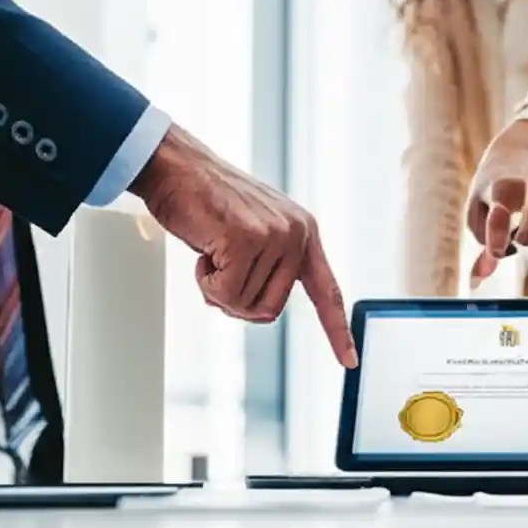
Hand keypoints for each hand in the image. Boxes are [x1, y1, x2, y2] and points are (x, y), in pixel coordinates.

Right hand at [130, 126, 356, 367]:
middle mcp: (297, 233)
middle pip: (272, 310)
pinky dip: (206, 284)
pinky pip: (226, 293)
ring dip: (218, 289)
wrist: (177, 166)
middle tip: (218, 274)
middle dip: (239, 303)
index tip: (350, 360)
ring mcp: (274, 236)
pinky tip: (203, 253)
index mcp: (304, 232)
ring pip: (246, 304)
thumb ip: (267, 268)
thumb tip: (261, 311)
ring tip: (211, 252)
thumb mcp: (252, 234)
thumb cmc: (207, 203)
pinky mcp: (247, 239)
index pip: (327, 291)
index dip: (337, 330)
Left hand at [466, 121, 527, 281]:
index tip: (496, 253)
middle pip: (527, 239)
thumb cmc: (492, 188)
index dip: (496, 240)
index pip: (499, 218)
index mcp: (500, 188)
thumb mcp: (477, 211)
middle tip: (511, 222)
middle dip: (517, 239)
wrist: (519, 151)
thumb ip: (480, 244)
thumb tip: (478, 279)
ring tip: (525, 215)